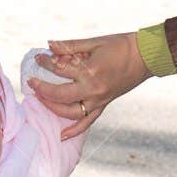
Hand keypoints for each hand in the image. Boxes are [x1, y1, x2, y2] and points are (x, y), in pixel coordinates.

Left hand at [27, 32, 150, 138]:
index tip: (38, 56)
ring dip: (52, 107)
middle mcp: (93, 89)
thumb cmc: (121, 45)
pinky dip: (75, 130)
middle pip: (60, 95)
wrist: (145, 56)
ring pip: (70, 112)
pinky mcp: (104, 105)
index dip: (45, 62)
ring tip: (41, 98)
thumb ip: (70, 45)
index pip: (59, 69)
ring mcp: (99, 100)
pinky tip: (62, 135)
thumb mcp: (95, 41)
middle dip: (42, 89)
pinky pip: (88, 122)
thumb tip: (49, 44)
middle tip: (31, 82)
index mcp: (90, 71)